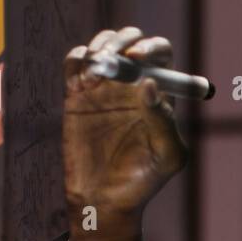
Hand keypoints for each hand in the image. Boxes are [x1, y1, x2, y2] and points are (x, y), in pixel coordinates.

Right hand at [62, 27, 188, 240]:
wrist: (104, 200)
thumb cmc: (143, 181)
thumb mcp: (167, 156)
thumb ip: (164, 121)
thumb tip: (150, 84)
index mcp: (159, 93)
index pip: (160, 53)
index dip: (150, 47)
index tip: (138, 58)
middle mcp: (132, 84)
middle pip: (129, 41)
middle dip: (120, 40)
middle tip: (112, 59)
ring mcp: (104, 87)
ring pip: (101, 45)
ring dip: (98, 48)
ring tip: (95, 77)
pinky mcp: (76, 95)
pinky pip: (74, 62)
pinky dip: (76, 60)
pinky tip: (81, 83)